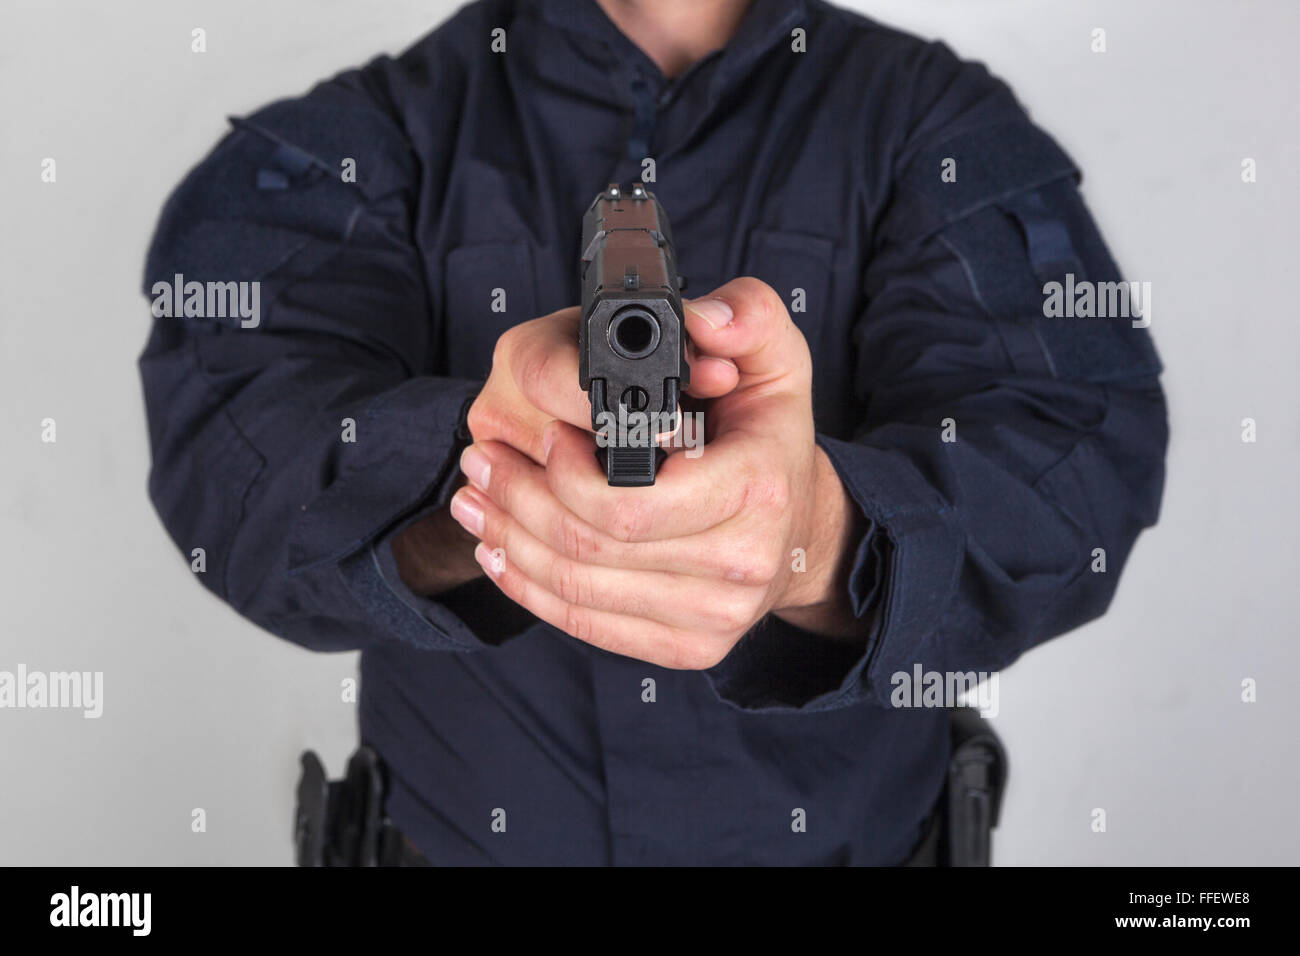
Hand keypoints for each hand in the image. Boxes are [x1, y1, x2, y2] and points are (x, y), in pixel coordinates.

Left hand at [450, 279, 862, 667]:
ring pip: (578, 588)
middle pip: (591, 546)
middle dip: (518, 500)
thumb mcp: (775, 356)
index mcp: (758, 490)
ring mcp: (715, 617)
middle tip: (479, 462)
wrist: (798, 526)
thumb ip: (747, 315)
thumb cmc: (770, 435)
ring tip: (476, 499)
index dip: (566, 474)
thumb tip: (697, 324)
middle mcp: (742, 564)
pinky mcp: (687, 648)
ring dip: (511, 540)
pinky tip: (501, 551)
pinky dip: (531, 588)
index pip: (630, 502)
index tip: (539, 437)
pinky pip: (588, 624)